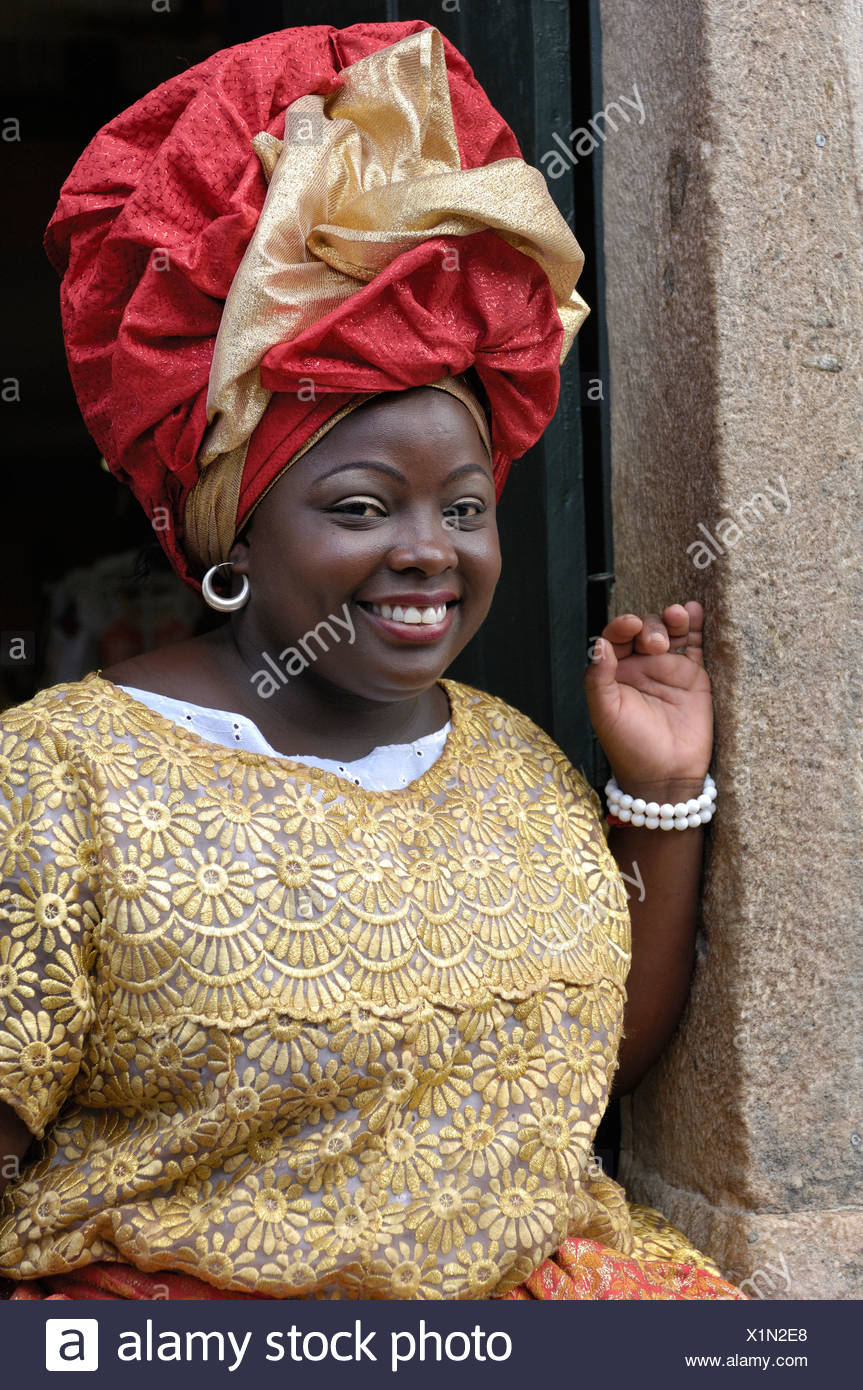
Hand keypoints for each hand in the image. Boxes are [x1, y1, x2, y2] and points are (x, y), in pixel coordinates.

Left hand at [584, 601, 712, 798]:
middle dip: (650, 627)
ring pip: (669, 632)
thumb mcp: (605, 714)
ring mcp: (668, 669)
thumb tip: (600, 644)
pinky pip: (695, 645)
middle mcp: (640, 667)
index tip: (630, 625)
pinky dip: (696, 626)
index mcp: (615, 673)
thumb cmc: (629, 747)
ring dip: (671, 619)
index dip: (622, 626)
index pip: (616, 639)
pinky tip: (695, 610)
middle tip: (656, 645)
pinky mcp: (693, 676)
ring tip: (677, 615)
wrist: (666, 775)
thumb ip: (599, 679)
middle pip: (643, 630)